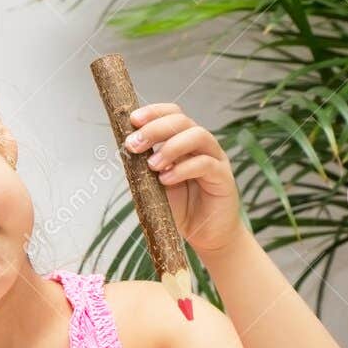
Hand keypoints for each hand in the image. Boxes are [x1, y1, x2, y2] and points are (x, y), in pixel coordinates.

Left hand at [126, 103, 246, 255]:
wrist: (205, 234)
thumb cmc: (179, 207)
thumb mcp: (154, 185)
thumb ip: (143, 167)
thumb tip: (124, 149)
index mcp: (184, 141)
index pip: (173, 114)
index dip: (154, 112)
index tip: (132, 119)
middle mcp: (201, 145)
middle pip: (182, 121)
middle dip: (155, 129)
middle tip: (134, 145)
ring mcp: (215, 159)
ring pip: (198, 136)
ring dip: (170, 147)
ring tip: (152, 165)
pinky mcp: (224, 177)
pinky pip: (205, 164)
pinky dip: (183, 169)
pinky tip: (166, 180)